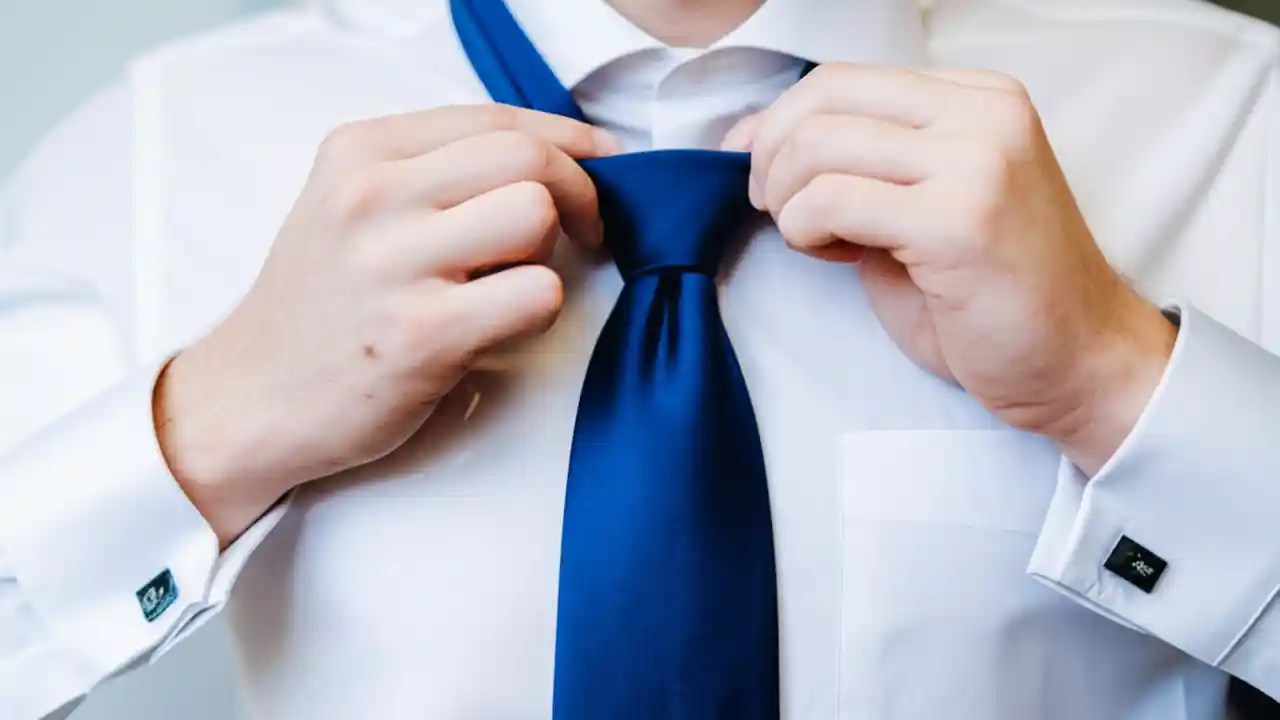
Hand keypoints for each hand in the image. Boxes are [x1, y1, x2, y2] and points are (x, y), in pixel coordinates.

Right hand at [156, 105, 620, 545]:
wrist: (252, 398)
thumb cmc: (320, 306)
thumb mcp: (349, 206)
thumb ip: (432, 172)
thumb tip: (551, 156)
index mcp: (359, 152)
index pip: (494, 117)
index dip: (568, 140)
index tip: (601, 163)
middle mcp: (371, 196)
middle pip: (526, 158)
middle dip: (579, 193)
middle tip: (584, 231)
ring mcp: (393, 265)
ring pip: (535, 216)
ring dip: (549, 254)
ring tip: (514, 283)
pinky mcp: (421, 334)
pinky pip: (535, 295)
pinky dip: (540, 312)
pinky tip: (500, 328)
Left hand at [723, 64, 1175, 474]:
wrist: (1077, 361)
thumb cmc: (994, 297)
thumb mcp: (923, 206)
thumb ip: (859, 165)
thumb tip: (759, 138)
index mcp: (979, 98)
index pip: (844, 79)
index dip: (778, 122)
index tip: (752, 167)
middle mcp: (984, 114)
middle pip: (825, 98)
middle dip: (771, 156)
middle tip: (772, 209)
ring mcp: (976, 161)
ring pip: (819, 145)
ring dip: (787, 200)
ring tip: (811, 239)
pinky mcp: (958, 220)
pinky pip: (832, 201)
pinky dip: (805, 231)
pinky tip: (835, 257)